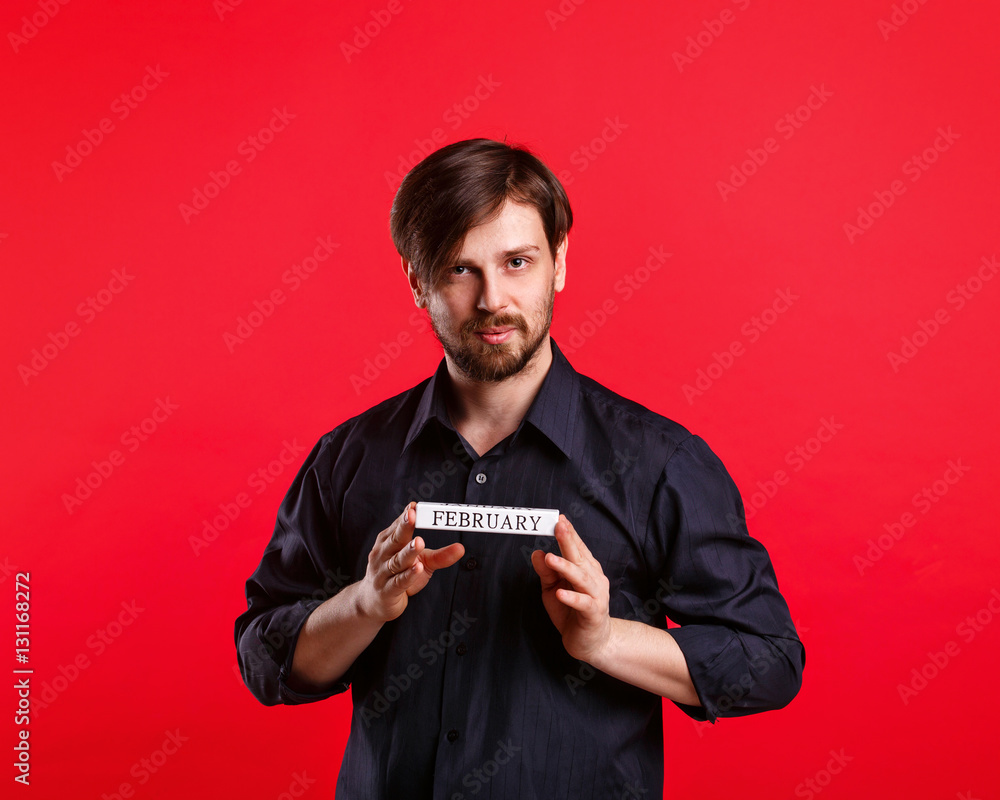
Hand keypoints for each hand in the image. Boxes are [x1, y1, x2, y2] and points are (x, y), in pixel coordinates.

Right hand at [360, 502, 464, 622]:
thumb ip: (440, 556)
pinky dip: (408, 575)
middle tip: (412, 515)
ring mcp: (383, 573)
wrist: (373, 603)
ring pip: (397, 560)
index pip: (398, 526)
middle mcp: (383, 555)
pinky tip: (418, 568)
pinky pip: (399, 582)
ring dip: (408, 551)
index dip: (405, 516)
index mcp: (388, 542)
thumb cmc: (396, 576)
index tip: (414, 506)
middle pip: (396, 539)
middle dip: (404, 527)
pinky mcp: (387, 591)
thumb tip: (461, 548)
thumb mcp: (421, 563)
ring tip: (419, 541)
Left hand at [531, 514, 611, 663]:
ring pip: (582, 578)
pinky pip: (583, 603)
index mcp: (585, 569)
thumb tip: (536, 553)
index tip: (559, 519)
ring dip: (566, 567)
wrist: (590, 642)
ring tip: (550, 559)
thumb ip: (546, 572)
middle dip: (569, 541)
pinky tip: (561, 592)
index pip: (577, 547)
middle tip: (559, 526)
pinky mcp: (593, 614)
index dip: (569, 533)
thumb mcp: (552, 589)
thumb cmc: (571, 612)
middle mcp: (594, 578)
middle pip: (580, 557)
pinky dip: (572, 597)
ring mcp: (596, 595)